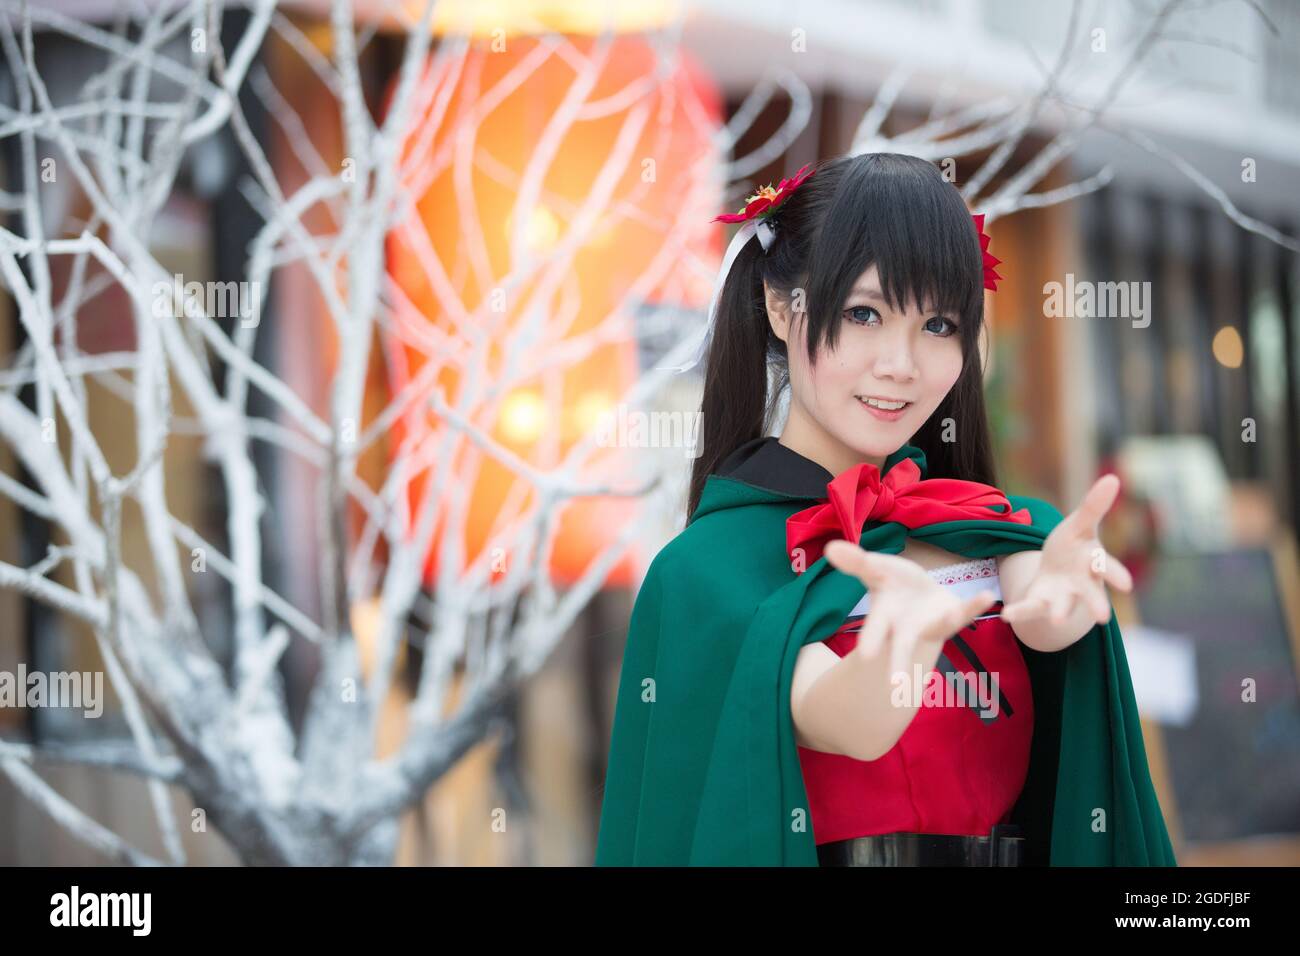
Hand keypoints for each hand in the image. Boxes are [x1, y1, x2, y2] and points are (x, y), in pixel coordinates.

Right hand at [823, 540, 996, 676]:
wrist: (921, 596)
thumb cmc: (893, 583)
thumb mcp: (875, 570)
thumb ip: (855, 562)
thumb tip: (829, 548)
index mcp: (885, 615)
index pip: (875, 629)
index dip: (870, 640)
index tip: (866, 658)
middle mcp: (907, 627)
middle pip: (901, 646)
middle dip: (899, 664)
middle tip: (896, 688)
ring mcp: (932, 623)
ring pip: (938, 630)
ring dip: (947, 623)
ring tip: (951, 617)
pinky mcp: (953, 615)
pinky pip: (966, 611)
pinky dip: (976, 605)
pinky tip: (987, 597)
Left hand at [999, 474, 1133, 629]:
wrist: (1055, 571)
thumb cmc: (1073, 547)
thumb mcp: (1080, 524)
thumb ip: (1094, 506)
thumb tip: (1113, 477)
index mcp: (1093, 563)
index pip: (1106, 567)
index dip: (1115, 574)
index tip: (1125, 584)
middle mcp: (1082, 584)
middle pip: (1090, 594)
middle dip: (1096, 604)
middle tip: (1103, 618)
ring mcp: (1062, 596)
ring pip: (1062, 607)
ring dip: (1060, 613)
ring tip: (1056, 621)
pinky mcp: (1040, 603)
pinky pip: (1030, 609)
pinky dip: (1020, 613)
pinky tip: (1005, 615)